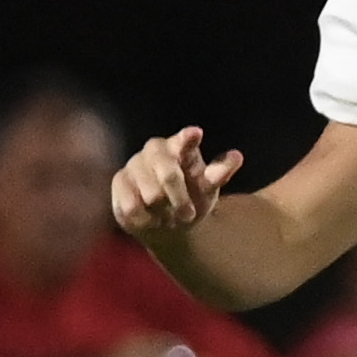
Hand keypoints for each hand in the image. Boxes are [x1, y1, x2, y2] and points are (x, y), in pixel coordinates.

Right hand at [112, 125, 243, 239]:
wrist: (168, 222)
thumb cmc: (192, 197)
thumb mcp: (208, 187)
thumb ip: (220, 171)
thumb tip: (237, 156)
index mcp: (180, 147)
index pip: (185, 140)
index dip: (188, 138)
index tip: (195, 134)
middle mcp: (155, 151)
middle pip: (168, 172)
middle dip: (180, 197)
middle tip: (189, 215)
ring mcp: (134, 165)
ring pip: (151, 193)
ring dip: (163, 210)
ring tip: (168, 216)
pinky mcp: (119, 183)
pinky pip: (132, 206)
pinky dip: (146, 218)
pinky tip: (151, 219)